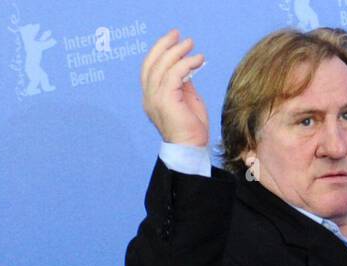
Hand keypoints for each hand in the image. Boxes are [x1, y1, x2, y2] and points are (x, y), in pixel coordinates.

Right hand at [140, 28, 208, 146]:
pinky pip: (173, 75)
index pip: (150, 68)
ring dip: (177, 52)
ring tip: (190, 44)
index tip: (173, 40)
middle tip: (179, 35)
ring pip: (161, 66)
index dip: (159, 51)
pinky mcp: (165, 100)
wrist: (192, 148)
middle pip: (151, 63)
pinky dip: (186, 64)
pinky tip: (198, 60)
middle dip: (164, 45)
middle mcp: (149, 96)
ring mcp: (154, 98)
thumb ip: (183, 84)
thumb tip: (187, 67)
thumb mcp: (188, 100)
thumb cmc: (192, 129)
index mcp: (151, 97)